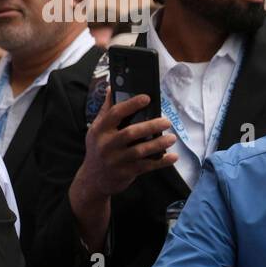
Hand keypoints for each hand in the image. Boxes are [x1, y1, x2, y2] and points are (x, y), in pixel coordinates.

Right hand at [69, 89, 176, 248]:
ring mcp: (115, 160)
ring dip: (158, 144)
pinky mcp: (125, 173)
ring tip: (171, 138)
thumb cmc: (98, 149)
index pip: (115, 114)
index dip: (131, 104)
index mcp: (99, 130)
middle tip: (166, 121)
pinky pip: (146, 166)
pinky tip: (172, 157)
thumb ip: (107, 110)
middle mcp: (106, 145)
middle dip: (150, 126)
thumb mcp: (97, 129)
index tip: (147, 98)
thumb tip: (113, 87)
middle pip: (130, 133)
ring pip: (140, 151)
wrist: (93, 179)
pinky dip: (161, 162)